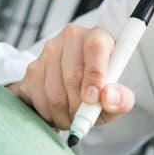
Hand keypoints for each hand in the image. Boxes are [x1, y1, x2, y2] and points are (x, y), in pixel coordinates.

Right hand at [9, 24, 134, 129]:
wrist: (76, 88)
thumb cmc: (101, 89)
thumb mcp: (118, 96)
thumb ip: (121, 99)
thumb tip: (107, 97)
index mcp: (97, 36)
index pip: (95, 47)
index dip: (95, 75)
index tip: (93, 99)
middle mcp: (71, 38)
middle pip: (72, 75)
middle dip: (79, 105)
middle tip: (84, 118)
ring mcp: (48, 51)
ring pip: (54, 92)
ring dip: (64, 114)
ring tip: (73, 116)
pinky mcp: (32, 69)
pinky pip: (38, 99)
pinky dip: (50, 115)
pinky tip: (59, 112)